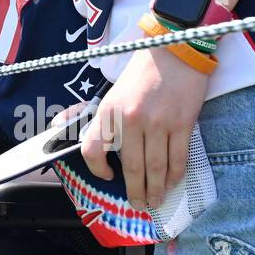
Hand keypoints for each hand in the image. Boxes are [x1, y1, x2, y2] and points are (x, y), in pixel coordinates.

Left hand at [80, 46, 208, 210]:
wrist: (174, 49)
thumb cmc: (142, 71)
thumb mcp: (113, 92)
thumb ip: (101, 117)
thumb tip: (72, 131)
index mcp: (109, 110)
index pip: (93, 149)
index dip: (97, 168)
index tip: (107, 176)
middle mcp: (131, 119)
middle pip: (131, 166)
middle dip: (135, 191)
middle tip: (139, 206)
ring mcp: (159, 123)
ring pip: (156, 168)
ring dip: (157, 189)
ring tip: (156, 201)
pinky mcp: (182, 124)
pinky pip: (178, 158)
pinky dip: (176, 175)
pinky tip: (173, 182)